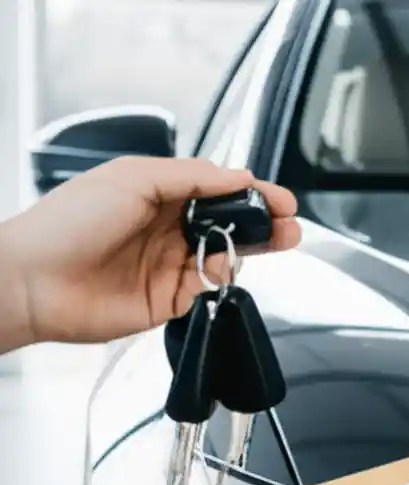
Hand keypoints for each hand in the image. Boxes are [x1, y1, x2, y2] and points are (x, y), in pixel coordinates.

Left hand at [0, 156, 301, 351]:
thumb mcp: (133, 178)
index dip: (252, 192)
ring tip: (277, 239)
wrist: (34, 280)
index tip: (280, 198)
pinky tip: (224, 264)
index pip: (218, 189)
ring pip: (226, 254)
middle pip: (230, 223)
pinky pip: (210, 286)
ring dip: (253, 247)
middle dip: (264, 221)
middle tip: (289, 222)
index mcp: (158, 193)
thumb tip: (237, 176)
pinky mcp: (169, 299)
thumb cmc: (67, 223)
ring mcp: (169, 264)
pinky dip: (222, 275)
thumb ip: (191, 175)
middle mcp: (166, 228)